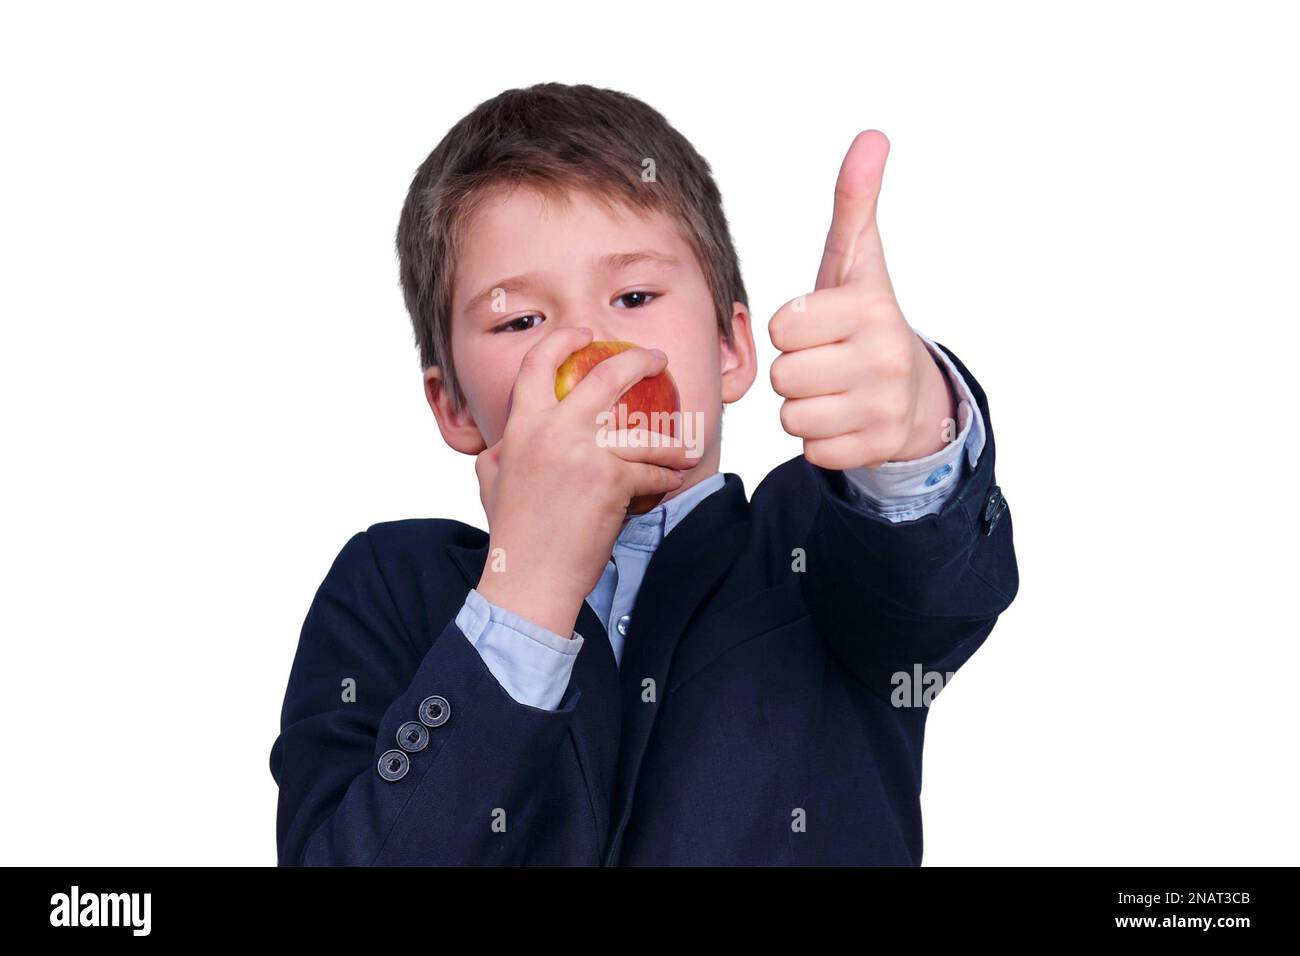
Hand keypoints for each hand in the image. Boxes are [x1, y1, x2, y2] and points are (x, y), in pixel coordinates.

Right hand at [474, 327, 693, 635]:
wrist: (529, 577)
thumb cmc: (513, 534)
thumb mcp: (493, 479)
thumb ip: (503, 449)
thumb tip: (507, 438)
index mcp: (522, 426)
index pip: (537, 364)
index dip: (564, 340)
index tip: (587, 335)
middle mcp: (553, 431)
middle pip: (605, 376)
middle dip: (639, 361)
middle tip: (658, 359)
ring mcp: (585, 454)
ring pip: (642, 431)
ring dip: (672, 437)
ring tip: (686, 444)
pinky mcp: (612, 481)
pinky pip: (651, 470)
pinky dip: (667, 476)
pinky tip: (674, 480)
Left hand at [768, 130, 954, 469]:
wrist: (916, 391)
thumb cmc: (865, 320)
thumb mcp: (859, 261)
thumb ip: (854, 201)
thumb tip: (871, 136)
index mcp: (869, 308)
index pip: (781, 326)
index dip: (790, 327)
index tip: (819, 325)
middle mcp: (882, 358)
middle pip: (782, 375)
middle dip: (795, 370)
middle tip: (827, 361)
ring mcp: (883, 407)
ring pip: (791, 416)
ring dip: (803, 406)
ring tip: (834, 389)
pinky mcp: (877, 447)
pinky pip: (810, 450)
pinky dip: (821, 439)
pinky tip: (845, 419)